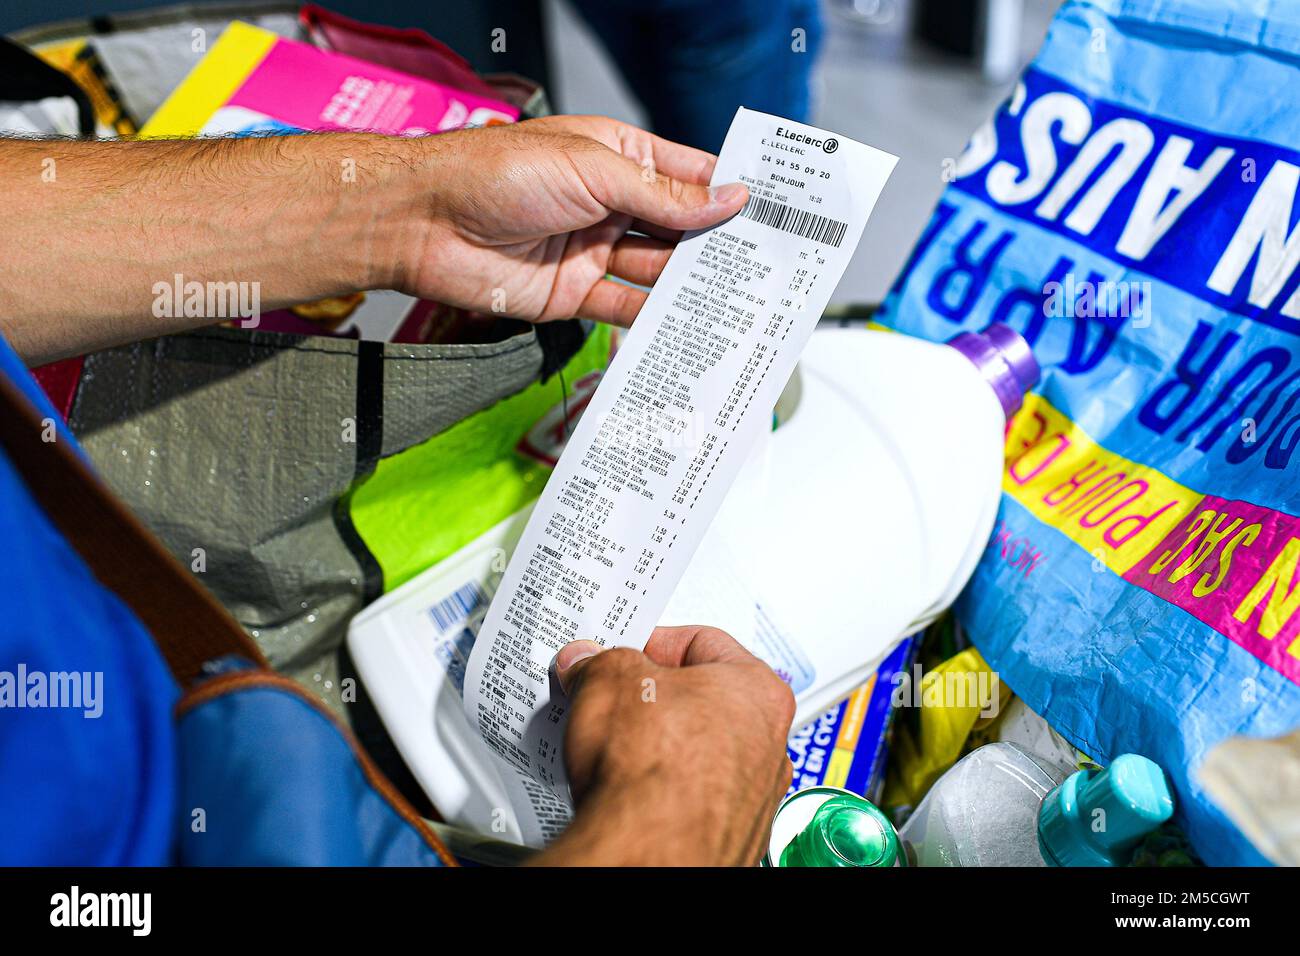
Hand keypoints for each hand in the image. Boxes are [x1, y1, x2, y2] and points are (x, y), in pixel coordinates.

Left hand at [393, 115, 748, 326]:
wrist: (424, 222)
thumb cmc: (493, 174)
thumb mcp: (592, 170)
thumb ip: (663, 194)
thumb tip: (725, 199)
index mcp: (617, 156)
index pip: (687, 174)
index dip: (727, 191)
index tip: (771, 211)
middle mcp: (608, 203)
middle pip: (678, 228)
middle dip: (718, 245)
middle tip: (766, 264)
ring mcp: (592, 249)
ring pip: (656, 271)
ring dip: (693, 285)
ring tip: (739, 299)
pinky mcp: (573, 293)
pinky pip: (624, 308)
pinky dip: (654, 319)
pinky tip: (687, 324)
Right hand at [531, 626, 794, 866]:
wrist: (648, 852)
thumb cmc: (652, 770)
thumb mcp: (608, 679)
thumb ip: (600, 661)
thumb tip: (588, 664)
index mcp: (759, 690)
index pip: (701, 642)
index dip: (650, 643)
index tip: (619, 653)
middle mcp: (769, 744)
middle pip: (702, 698)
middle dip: (652, 696)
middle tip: (612, 696)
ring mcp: (753, 796)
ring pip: (698, 750)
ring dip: (658, 744)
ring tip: (613, 744)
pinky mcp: (729, 835)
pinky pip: (691, 796)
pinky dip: (662, 790)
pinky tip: (628, 789)